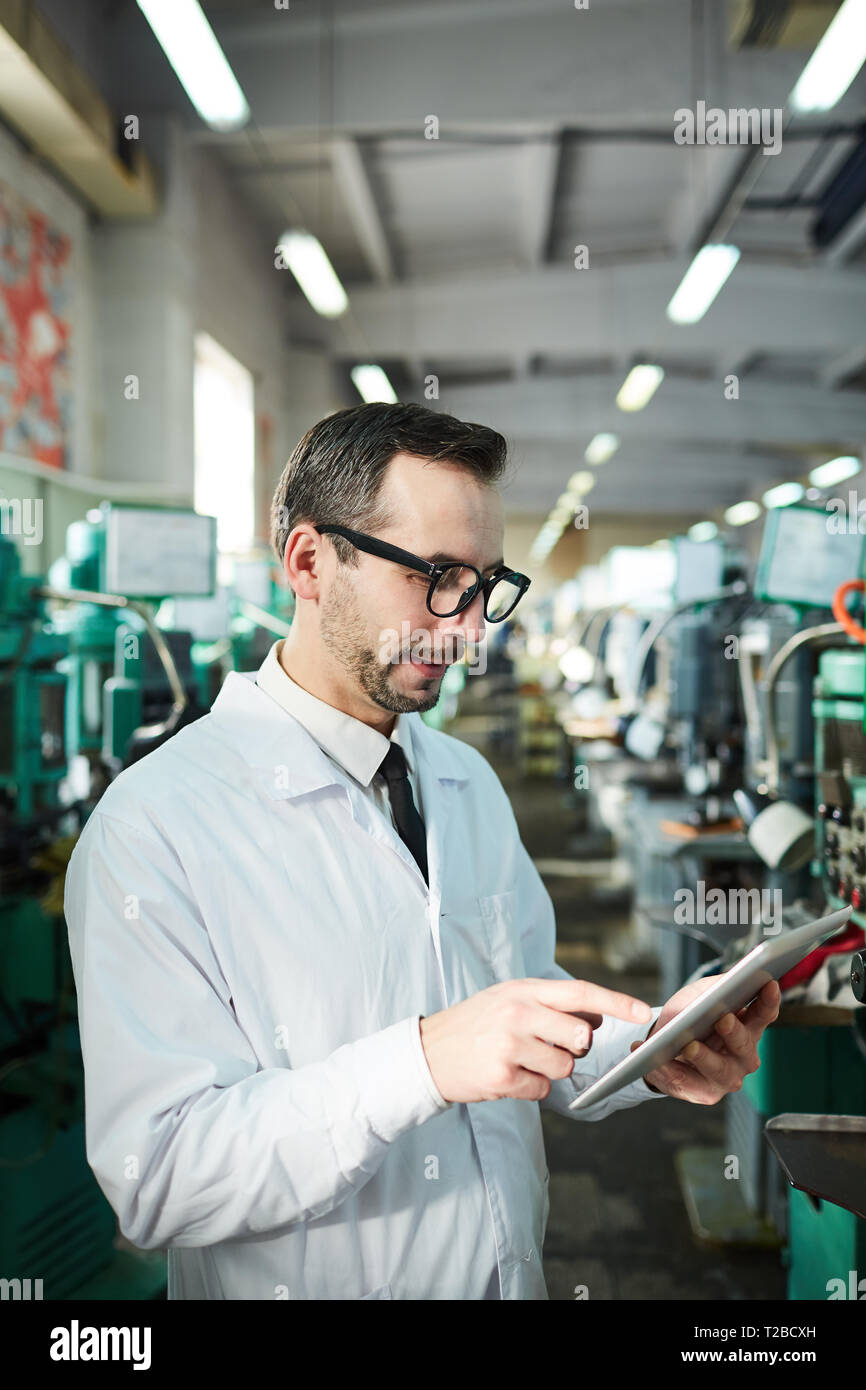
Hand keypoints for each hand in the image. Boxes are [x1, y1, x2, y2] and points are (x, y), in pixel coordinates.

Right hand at [420, 977, 652, 1103]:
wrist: (427, 1053)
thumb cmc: (474, 1025)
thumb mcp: (508, 999)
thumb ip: (551, 1004)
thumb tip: (599, 1015)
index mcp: (523, 990)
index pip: (580, 993)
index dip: (616, 1002)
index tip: (643, 1012)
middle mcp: (518, 1014)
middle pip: (580, 1036)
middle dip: (575, 1047)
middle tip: (548, 1044)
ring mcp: (509, 1046)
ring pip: (565, 1067)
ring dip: (549, 1070)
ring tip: (520, 1060)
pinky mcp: (502, 1077)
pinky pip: (543, 1090)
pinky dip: (532, 1088)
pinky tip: (508, 1076)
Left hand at [628, 976, 780, 1104]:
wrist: (667, 1045)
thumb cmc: (691, 1016)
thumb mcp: (700, 994)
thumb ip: (715, 988)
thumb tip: (728, 980)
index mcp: (748, 1028)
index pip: (764, 1014)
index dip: (768, 1001)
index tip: (768, 984)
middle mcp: (744, 1056)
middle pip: (744, 1045)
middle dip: (734, 1033)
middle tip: (723, 1019)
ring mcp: (727, 1077)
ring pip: (719, 1070)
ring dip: (704, 1057)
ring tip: (688, 1045)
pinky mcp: (704, 1093)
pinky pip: (686, 1082)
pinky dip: (668, 1069)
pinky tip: (654, 1059)